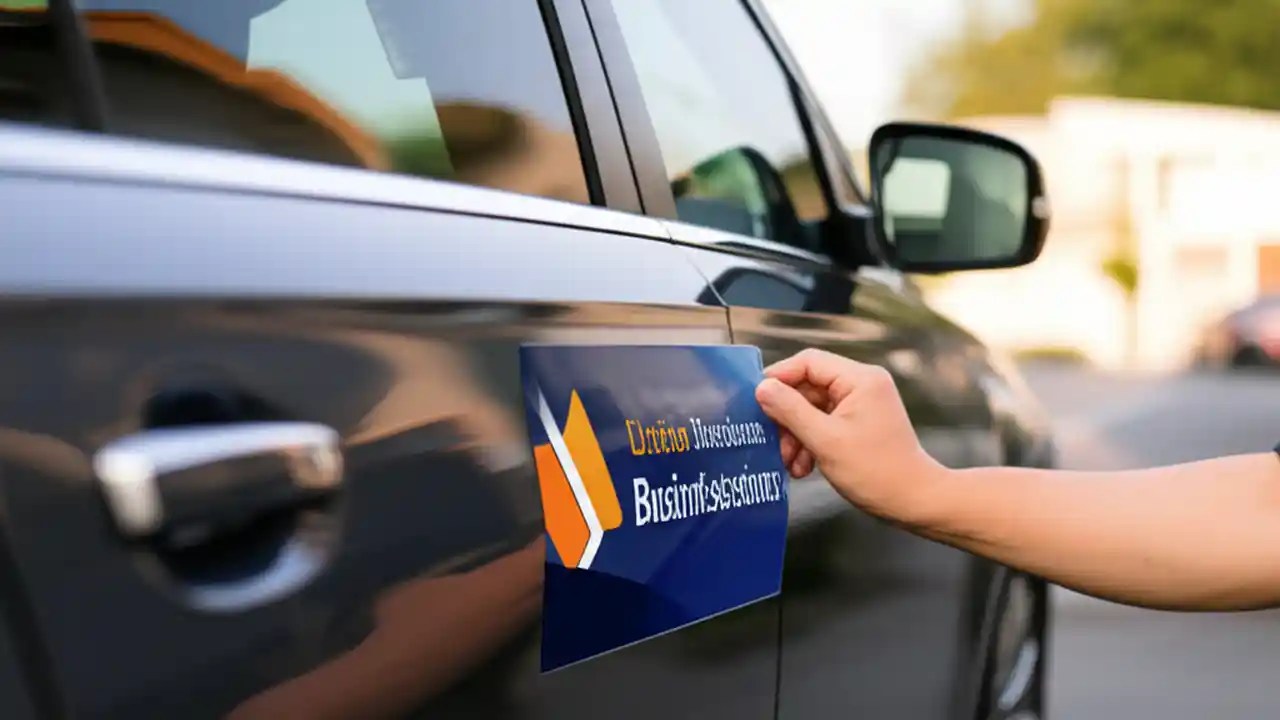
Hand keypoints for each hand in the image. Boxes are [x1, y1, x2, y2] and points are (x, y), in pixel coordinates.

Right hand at [755, 349, 946, 521]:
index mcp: (860, 379)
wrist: (913, 500)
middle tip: (773, 440)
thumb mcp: (825, 440)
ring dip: (796, 434)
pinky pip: (824, 422)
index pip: (808, 362)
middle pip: (808, 387)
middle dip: (787, 416)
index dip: (779, 377)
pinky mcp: (859, 423)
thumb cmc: (877, 471)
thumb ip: (790, 411)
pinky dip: (810, 441)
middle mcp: (863, 385)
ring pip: (812, 408)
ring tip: (790, 462)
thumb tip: (762, 389)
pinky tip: (803, 465)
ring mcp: (861, 404)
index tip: (757, 398)